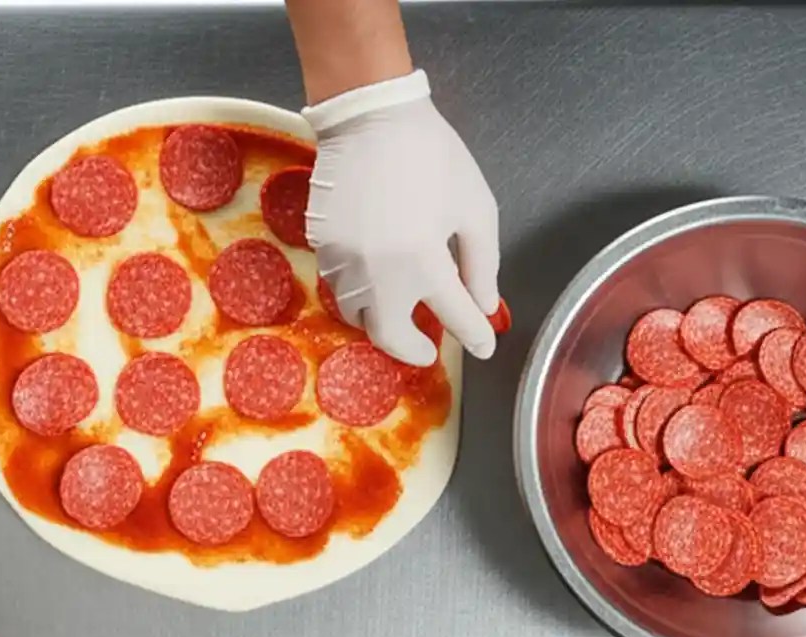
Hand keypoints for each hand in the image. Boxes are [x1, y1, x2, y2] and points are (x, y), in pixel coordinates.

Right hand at [302, 70, 499, 365]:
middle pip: (390, 337)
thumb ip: (483, 265)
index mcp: (425, 263)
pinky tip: (376, 276)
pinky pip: (339, 285)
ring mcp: (344, 262)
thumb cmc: (432, 156)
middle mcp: (380, 274)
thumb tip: (484, 307)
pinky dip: (360, 292)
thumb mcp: (476, 208)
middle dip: (411, 351)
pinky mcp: (321, 246)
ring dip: (382, 320)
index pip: (457, 320)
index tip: (484, 346)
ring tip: (400, 309)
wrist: (370, 116)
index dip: (476, 337)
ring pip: (358, 315)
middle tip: (426, 349)